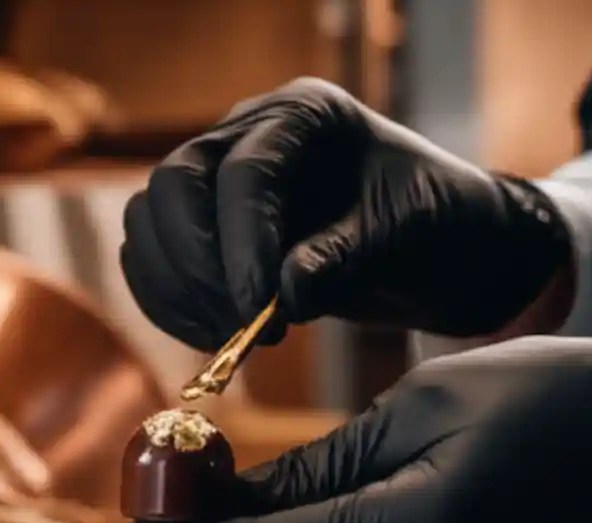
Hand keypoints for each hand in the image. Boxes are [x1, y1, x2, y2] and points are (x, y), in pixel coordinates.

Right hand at [120, 77, 571, 351]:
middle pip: (174, 184)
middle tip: (241, 322)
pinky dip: (167, 304)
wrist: (442, 246)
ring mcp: (216, 180)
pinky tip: (212, 338)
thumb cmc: (433, 221)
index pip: (245, 170)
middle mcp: (246, 135)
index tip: (262, 309)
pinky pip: (151, 261)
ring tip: (233, 337)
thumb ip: (341, 255)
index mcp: (303, 115)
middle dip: (197, 263)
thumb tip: (283, 294)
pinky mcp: (203, 230)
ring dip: (177, 288)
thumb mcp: (401, 231)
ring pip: (148, 222)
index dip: (243, 242)